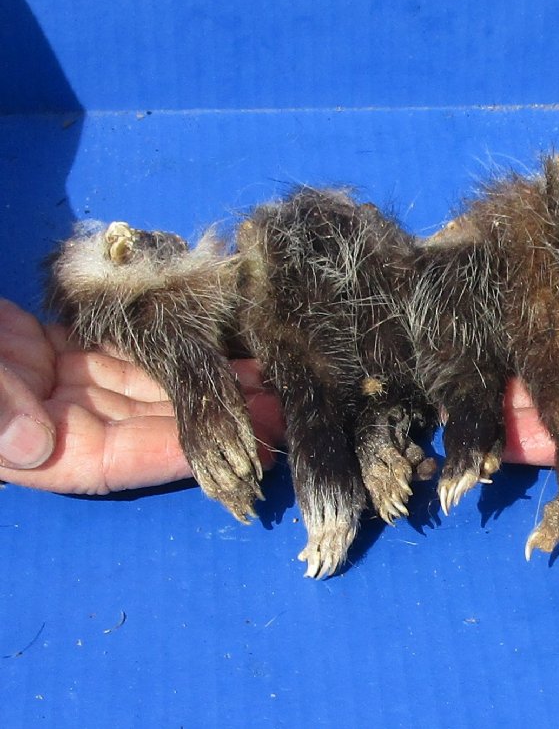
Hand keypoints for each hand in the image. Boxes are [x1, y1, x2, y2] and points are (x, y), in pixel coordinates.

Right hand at [0, 299, 283, 493]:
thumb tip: (36, 446)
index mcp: (30, 448)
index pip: (116, 459)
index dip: (175, 452)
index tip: (233, 443)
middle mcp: (58, 423)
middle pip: (148, 428)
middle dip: (211, 420)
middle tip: (277, 409)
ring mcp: (66, 385)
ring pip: (149, 389)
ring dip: (204, 386)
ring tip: (264, 380)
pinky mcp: (69, 350)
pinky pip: (130, 356)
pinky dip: (173, 354)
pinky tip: (218, 351)